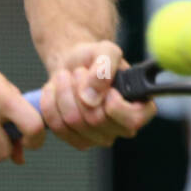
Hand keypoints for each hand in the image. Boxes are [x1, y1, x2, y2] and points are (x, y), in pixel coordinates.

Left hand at [39, 41, 155, 149]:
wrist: (74, 65)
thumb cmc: (95, 59)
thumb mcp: (105, 50)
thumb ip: (105, 66)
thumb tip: (91, 96)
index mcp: (140, 108)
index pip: (132, 120)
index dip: (113, 103)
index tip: (105, 87)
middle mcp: (123, 128)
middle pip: (95, 120)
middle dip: (80, 88)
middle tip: (79, 72)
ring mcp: (100, 138)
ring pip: (73, 122)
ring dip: (63, 92)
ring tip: (66, 77)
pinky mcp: (78, 140)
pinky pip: (57, 126)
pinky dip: (50, 103)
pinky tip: (54, 89)